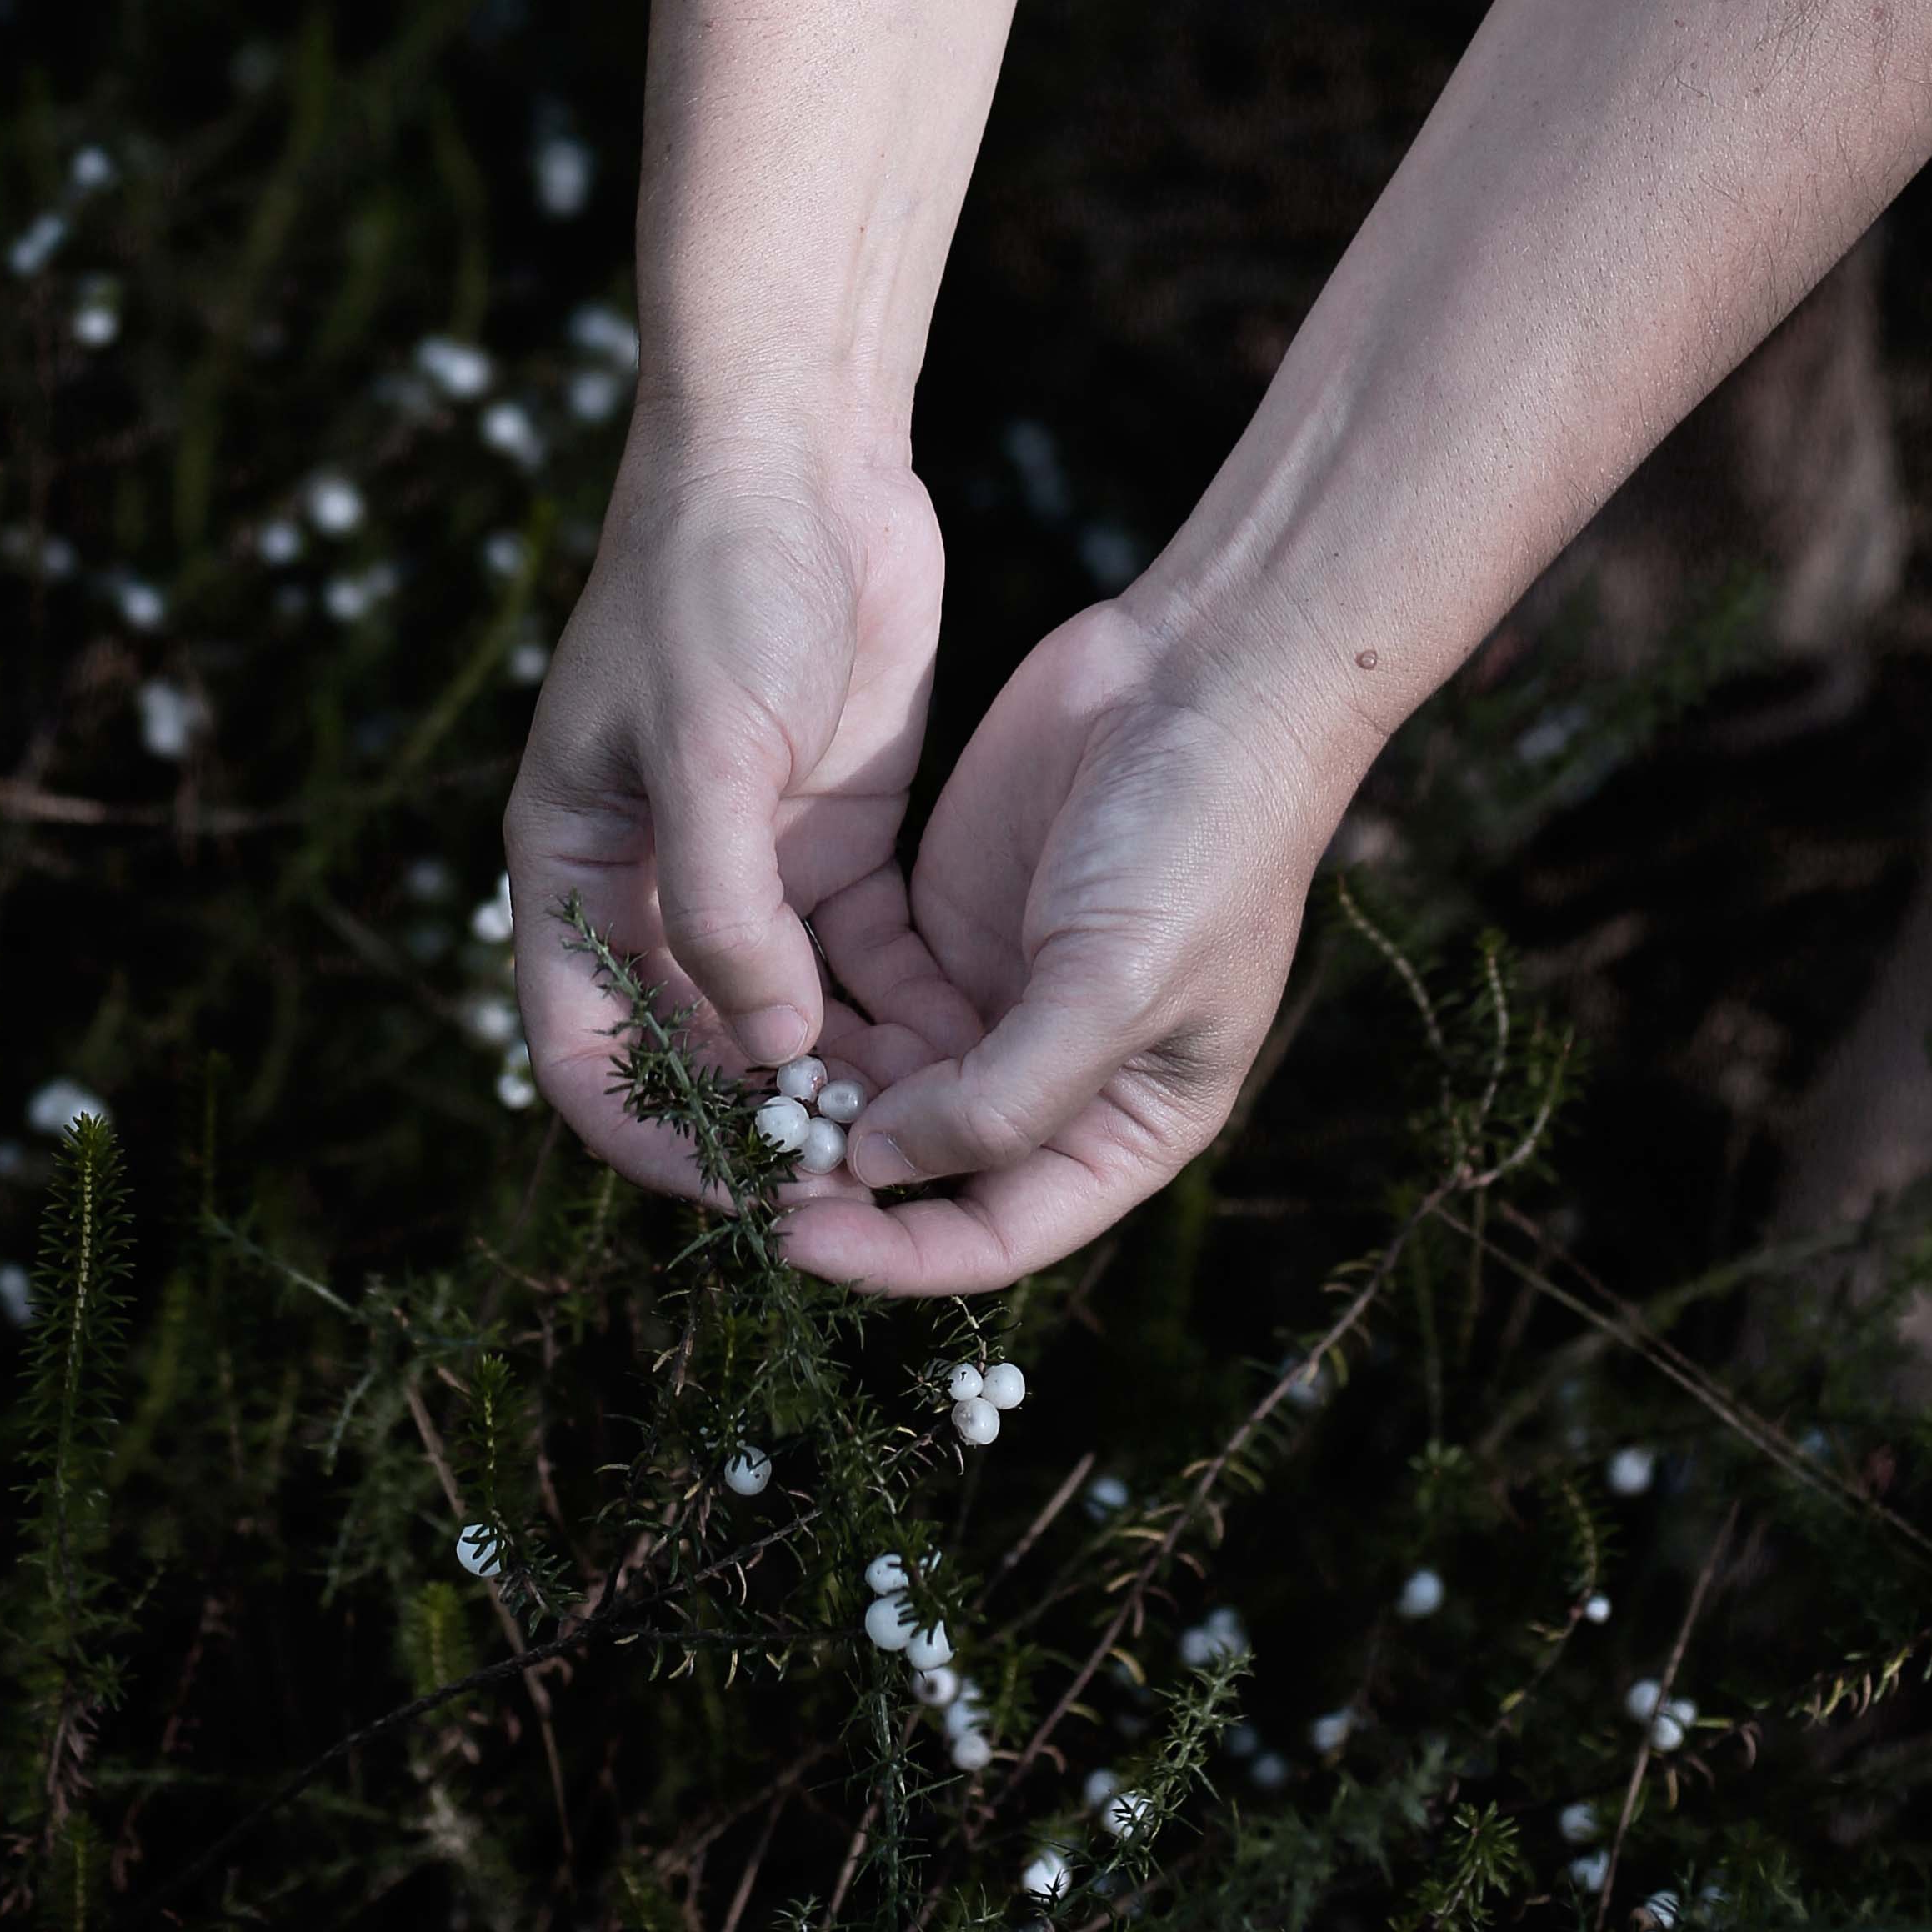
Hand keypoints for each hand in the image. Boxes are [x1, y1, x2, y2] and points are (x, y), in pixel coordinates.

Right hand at [505, 422, 978, 1197]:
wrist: (796, 452)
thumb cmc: (716, 582)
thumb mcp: (711, 744)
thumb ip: (728, 903)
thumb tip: (775, 1041)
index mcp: (577, 868)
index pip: (587, 1055)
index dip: (652, 1135)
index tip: (741, 1186)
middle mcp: (657, 884)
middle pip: (694, 1052)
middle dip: (762, 1121)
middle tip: (852, 1183)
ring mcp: (753, 864)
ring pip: (788, 1020)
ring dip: (842, 1081)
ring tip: (920, 1138)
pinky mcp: (837, 837)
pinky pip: (862, 964)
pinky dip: (900, 1014)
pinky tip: (966, 1059)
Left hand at [776, 592, 1335, 1289]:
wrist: (1205, 677)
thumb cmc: (1198, 843)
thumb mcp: (1114, 986)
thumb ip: (1004, 1096)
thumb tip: (880, 1168)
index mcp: (1127, 1126)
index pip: (997, 1233)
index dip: (897, 1254)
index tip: (793, 1241)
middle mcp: (1056, 1078)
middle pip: (929, 1169)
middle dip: (839, 1176)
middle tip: (737, 1165)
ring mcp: (995, 998)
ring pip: (884, 1087)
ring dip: (815, 1098)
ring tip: (726, 1096)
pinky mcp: (945, 922)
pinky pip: (864, 999)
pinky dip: (810, 1016)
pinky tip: (745, 1017)